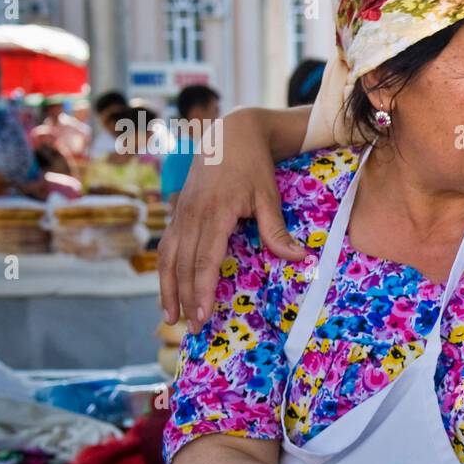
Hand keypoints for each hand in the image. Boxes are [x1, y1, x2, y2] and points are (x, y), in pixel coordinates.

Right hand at [158, 109, 303, 329]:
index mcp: (214, 213)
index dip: (201, 290)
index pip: (204, 260)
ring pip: (168, 257)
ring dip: (167, 289)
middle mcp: (192, 215)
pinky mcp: (178, 213)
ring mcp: (181, 213)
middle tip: (190, 329)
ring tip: (170, 317)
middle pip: (183, 265)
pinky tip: (167, 289)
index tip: (202, 315)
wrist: (230, 134)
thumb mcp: (268, 195)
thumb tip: (298, 258)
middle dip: (185, 299)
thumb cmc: (253, 165)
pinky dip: (164, 270)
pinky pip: (166, 246)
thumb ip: (276, 228)